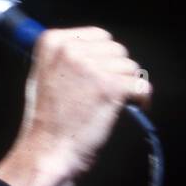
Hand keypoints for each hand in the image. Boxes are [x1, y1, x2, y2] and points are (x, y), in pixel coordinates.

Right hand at [0, 27, 151, 185]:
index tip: (98, 75)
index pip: (98, 35)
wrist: (48, 151)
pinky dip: (141, 98)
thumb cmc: (46, 120)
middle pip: (116, 49)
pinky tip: (132, 107)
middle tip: (103, 94)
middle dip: (115, 71)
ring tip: (111, 104)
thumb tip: (94, 50)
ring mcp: (92, 67)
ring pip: (130, 66)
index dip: (103, 56)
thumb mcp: (42, 75)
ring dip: (126, 85)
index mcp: (52, 42)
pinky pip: (142, 84)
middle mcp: (71, 49)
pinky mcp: (111, 87)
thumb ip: (65, 57)